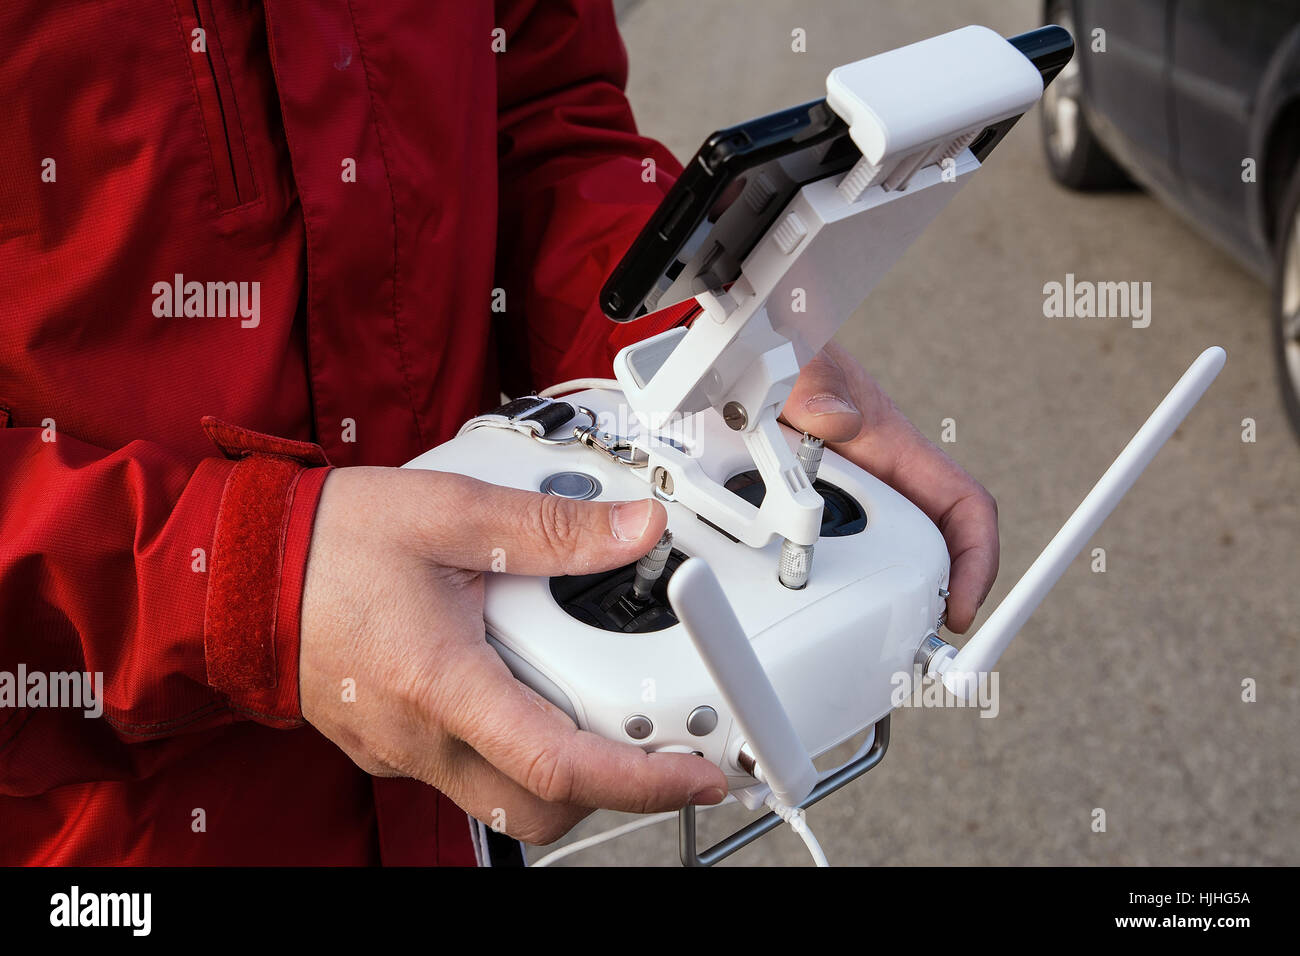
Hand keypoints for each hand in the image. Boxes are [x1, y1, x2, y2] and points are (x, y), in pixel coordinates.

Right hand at [298, 467, 727, 843]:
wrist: (239, 570)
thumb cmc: (327, 542)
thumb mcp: (449, 513)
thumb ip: (551, 529)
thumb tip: (637, 529)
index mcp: (442, 682)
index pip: (559, 766)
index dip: (643, 782)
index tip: (698, 776)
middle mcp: (422, 738)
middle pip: (540, 807)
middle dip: (610, 786)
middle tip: (651, 734)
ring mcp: (404, 751)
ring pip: (505, 799)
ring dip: (562, 767)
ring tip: (589, 697)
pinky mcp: (394, 746)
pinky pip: (469, 773)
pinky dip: (515, 748)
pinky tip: (522, 684)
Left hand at [782, 342, 999, 632]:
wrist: (751, 344)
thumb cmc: (789, 345)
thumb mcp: (800, 361)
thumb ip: (816, 385)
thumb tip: (839, 422)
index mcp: (890, 446)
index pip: (961, 506)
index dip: (976, 561)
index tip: (961, 609)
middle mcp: (876, 473)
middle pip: (925, 546)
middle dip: (926, 598)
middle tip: (904, 646)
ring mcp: (844, 490)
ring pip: (874, 553)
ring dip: (873, 594)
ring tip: (858, 636)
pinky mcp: (808, 499)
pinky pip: (823, 546)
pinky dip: (820, 575)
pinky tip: (797, 597)